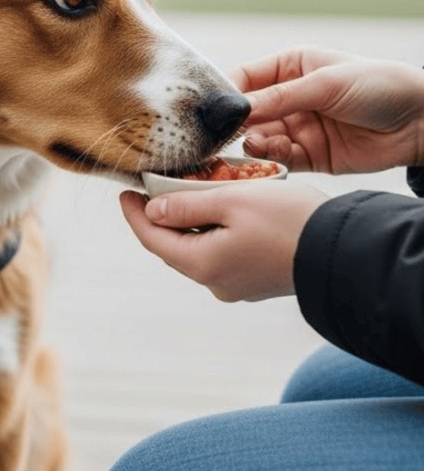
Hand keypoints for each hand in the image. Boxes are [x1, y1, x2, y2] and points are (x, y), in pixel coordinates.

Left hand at [121, 182, 327, 301]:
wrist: (346, 252)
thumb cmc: (289, 222)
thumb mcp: (231, 201)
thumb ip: (186, 205)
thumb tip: (153, 211)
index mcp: (202, 263)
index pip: (151, 238)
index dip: (134, 214)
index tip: (124, 192)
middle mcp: (214, 281)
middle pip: (172, 245)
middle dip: (159, 216)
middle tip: (152, 187)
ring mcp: (235, 284)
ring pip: (196, 248)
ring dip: (187, 221)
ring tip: (184, 191)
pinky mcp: (253, 279)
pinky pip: (219, 253)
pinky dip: (210, 230)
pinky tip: (216, 208)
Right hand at [231, 47, 423, 173]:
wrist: (423, 122)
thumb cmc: (380, 86)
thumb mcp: (327, 83)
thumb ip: (280, 98)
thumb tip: (237, 109)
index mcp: (290, 68)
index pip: (245, 79)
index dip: (227, 94)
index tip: (213, 110)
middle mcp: (288, 98)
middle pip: (247, 114)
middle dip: (236, 126)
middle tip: (223, 137)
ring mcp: (297, 127)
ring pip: (259, 139)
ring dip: (253, 144)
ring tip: (258, 145)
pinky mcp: (307, 155)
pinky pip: (278, 160)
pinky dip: (270, 161)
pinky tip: (273, 157)